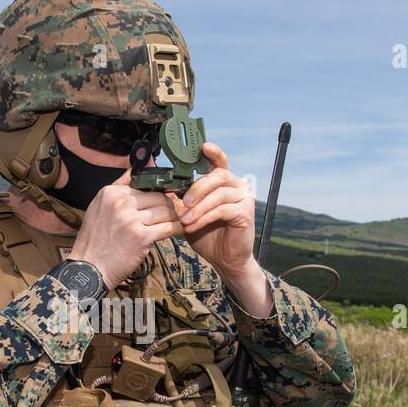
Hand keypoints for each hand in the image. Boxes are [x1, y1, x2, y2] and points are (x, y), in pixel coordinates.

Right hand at [70, 172, 181, 288]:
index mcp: (111, 192)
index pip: (145, 184)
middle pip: (159, 197)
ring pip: (166, 211)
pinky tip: (178, 232)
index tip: (167, 199)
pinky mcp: (141, 237)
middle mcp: (121, 203)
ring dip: (174, 218)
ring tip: (176, 223)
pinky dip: (176, 229)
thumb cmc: (95, 240)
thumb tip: (145, 162)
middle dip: (170, 206)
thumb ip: (122, 185)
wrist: (89, 269)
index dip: (159, 192)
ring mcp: (131, 219)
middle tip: (176, 213)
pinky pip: (168, 227)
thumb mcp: (100, 206)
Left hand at [178, 142, 256, 277]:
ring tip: (185, 220)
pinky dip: (204, 217)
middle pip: (218, 175)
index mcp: (224, 183)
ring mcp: (244, 199)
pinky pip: (222, 210)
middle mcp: (237, 186)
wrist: (225, 260)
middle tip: (183, 202)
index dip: (213, 152)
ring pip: (218, 194)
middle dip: (197, 187)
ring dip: (198, 207)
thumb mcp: (189, 214)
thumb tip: (162, 186)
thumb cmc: (207, 235)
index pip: (220, 162)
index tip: (203, 146)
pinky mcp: (245, 213)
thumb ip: (181, 199)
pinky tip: (193, 226)